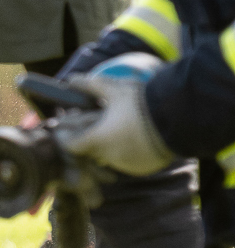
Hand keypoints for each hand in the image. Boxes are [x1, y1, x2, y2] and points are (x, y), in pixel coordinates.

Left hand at [56, 54, 174, 176]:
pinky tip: (133, 140)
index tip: (71, 127)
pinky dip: (127, 154)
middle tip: (96, 123)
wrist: (179, 117)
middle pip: (89, 150)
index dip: (68, 135)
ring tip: (117, 130)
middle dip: (89, 139)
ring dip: (109, 147)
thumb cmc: (143, 101)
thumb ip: (90, 85)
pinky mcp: (142, 169)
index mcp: (97, 139)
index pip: (70, 144)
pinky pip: (128, 163)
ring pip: (109, 158)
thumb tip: (71, 79)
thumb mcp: (115, 89)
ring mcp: (126, 165)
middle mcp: (109, 156)